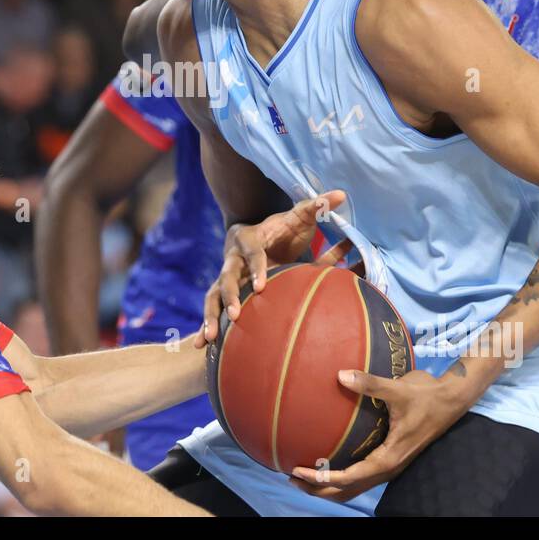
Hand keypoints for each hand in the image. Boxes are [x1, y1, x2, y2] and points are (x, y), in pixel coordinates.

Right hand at [198, 190, 350, 346]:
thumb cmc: (280, 231)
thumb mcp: (296, 218)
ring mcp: (224, 278)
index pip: (251, 253)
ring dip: (210, 315)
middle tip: (236, 314)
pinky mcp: (221, 294)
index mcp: (248, 240)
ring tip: (208, 337)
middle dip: (229, 295)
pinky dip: (202, 326)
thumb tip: (340, 194)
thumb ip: (316, 207)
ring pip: (212, 296)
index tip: (263, 285)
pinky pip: (210, 310)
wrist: (253, 237)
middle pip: (225, 276)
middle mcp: (232, 259)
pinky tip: (197, 345)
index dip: (256, 267)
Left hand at [289, 369, 470, 501]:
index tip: (299, 470)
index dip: (323, 477)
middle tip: (292, 477)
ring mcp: (390, 464)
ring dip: (329, 485)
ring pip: (355, 485)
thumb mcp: (398, 389)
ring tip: (304, 475)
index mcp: (389, 458)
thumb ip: (369, 384)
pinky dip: (342, 474)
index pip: (350, 477)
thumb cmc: (426, 396)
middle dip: (319, 488)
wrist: (451, 400)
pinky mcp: (390, 457)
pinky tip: (327, 458)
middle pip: (348, 489)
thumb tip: (340, 375)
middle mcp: (388, 467)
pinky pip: (362, 474)